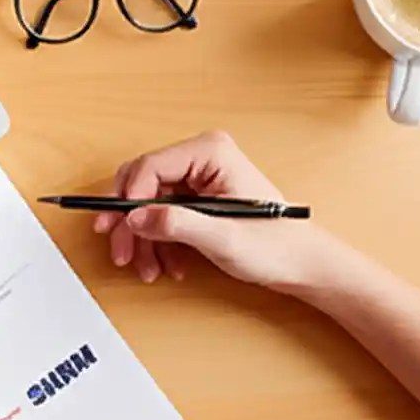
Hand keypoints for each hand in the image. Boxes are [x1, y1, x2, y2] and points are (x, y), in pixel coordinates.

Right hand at [94, 131, 342, 291]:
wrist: (301, 264)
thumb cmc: (276, 246)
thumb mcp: (223, 237)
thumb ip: (178, 224)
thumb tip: (137, 217)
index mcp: (211, 152)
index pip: (150, 166)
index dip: (127, 198)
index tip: (118, 227)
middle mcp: (203, 158)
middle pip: (142, 183)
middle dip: (129, 221)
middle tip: (120, 250)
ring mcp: (199, 177)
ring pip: (147, 202)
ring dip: (141, 237)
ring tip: (146, 267)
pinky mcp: (197, 197)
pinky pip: (161, 214)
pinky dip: (156, 241)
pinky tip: (165, 264)